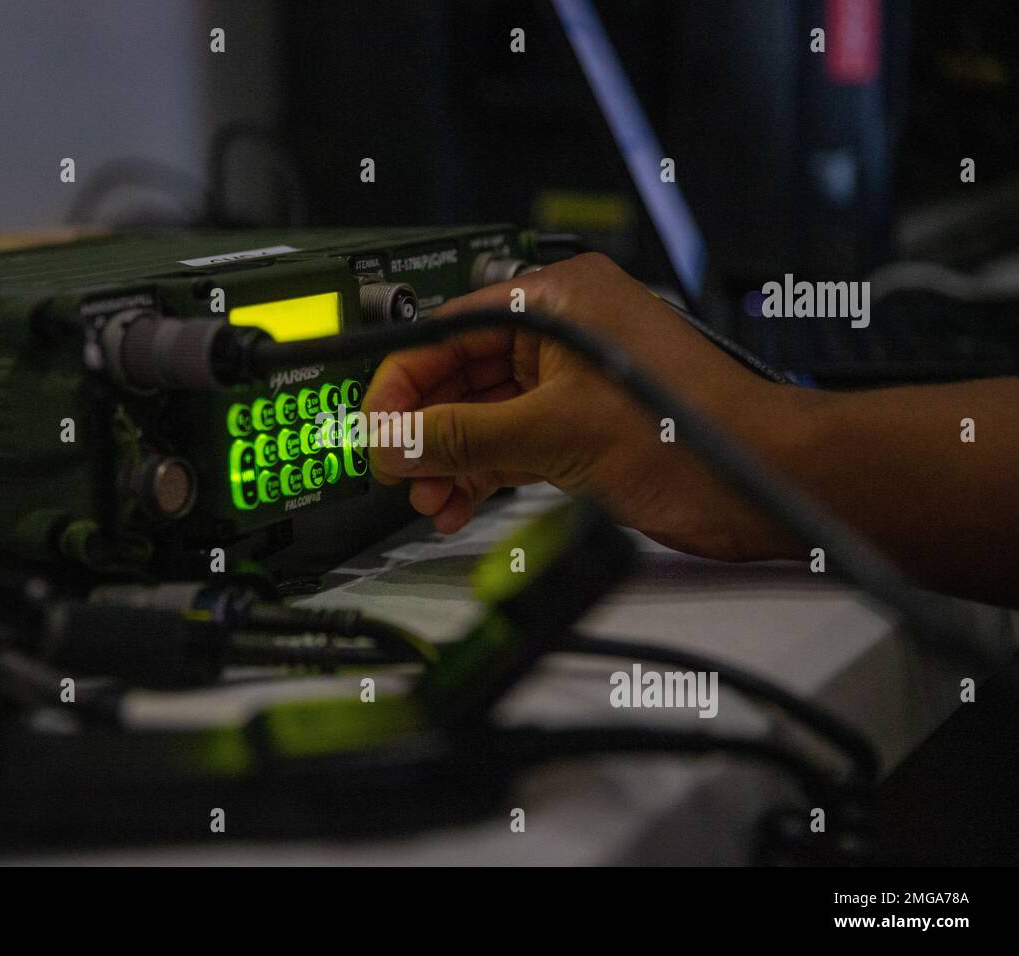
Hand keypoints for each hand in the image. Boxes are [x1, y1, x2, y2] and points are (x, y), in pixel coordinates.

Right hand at [362, 253, 816, 560]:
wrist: (761, 483)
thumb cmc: (693, 431)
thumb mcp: (552, 432)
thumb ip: (460, 436)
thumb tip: (394, 438)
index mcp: (556, 301)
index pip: (447, 329)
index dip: (401, 380)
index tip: (372, 425)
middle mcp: (561, 333)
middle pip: (460, 374)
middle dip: (424, 427)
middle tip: (394, 467)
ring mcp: (571, 381)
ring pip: (483, 413)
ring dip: (449, 457)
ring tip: (425, 497)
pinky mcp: (581, 424)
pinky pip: (511, 441)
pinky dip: (482, 472)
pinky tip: (458, 503)